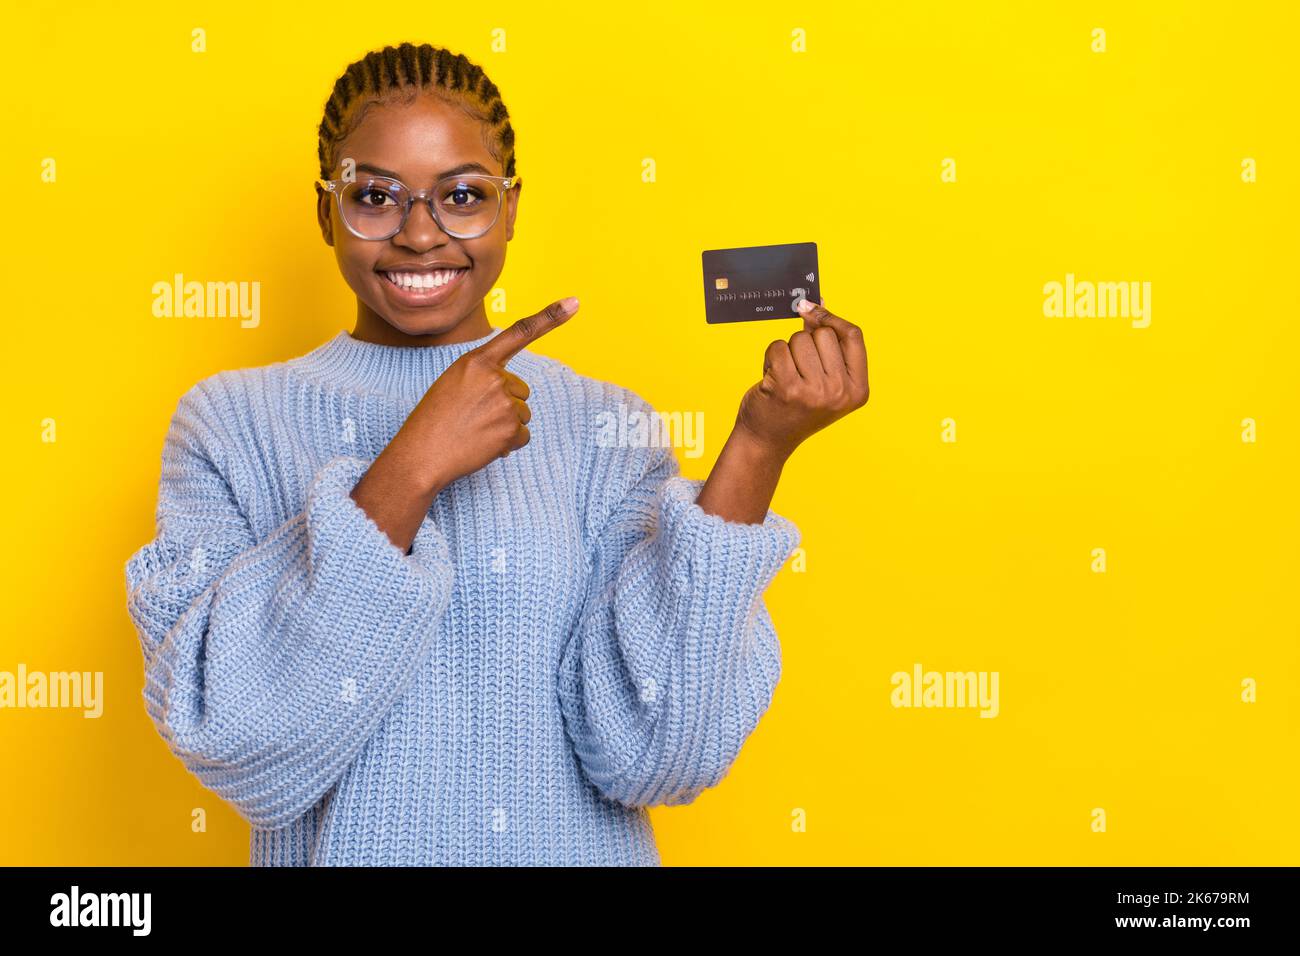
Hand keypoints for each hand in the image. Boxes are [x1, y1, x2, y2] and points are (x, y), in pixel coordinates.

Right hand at [401, 296, 579, 491]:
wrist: (421, 454)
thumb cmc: (434, 420)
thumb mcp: (454, 383)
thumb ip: (484, 377)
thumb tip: (514, 396)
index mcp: (477, 361)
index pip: (520, 333)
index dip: (551, 316)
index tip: (574, 302)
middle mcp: (495, 377)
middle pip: (521, 390)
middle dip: (505, 405)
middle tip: (474, 418)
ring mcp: (505, 403)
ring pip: (523, 414)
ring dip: (505, 426)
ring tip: (475, 431)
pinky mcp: (511, 429)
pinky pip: (523, 436)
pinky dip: (508, 444)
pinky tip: (483, 445)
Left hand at [734, 297, 869, 459]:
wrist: (768, 441)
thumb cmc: (796, 407)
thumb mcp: (826, 382)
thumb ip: (829, 347)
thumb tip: (818, 304)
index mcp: (858, 390)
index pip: (854, 335)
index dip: (833, 318)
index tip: (813, 310)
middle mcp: (840, 392)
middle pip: (824, 334)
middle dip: (806, 342)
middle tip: (799, 370)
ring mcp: (814, 391)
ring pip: (800, 338)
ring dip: (787, 351)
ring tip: (786, 376)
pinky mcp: (787, 387)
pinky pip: (778, 347)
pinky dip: (770, 357)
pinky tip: (771, 378)